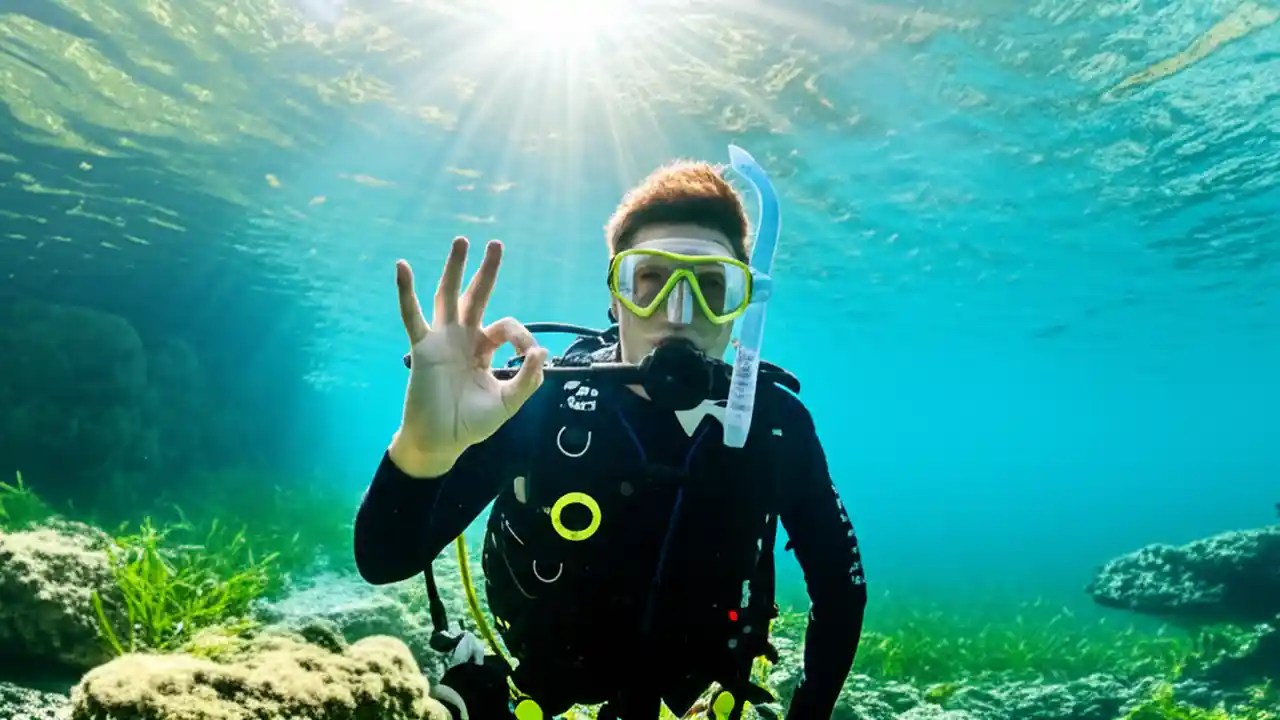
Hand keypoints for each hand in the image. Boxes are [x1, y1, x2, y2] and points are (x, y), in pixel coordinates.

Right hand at [389, 237, 546, 477]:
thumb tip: (543, 352)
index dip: (522, 337)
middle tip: (497, 243)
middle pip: (476, 296)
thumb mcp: (508, 402)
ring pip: (448, 297)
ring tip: (462, 241)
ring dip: (454, 268)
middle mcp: (463, 338)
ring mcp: (441, 340)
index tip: (530, 358)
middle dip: (487, 271)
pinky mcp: (422, 348)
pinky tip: (402, 266)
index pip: (506, 326)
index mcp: (484, 349)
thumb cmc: (471, 424)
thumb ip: (528, 380)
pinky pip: (412, 316)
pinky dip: (405, 291)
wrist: (440, 442)